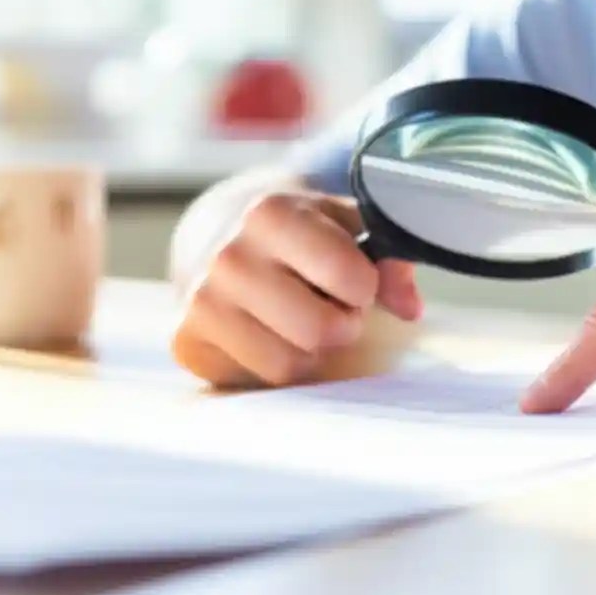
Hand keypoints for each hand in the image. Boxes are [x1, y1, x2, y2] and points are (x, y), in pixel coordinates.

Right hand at [172, 192, 422, 387]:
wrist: (219, 232)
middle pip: (322, 331)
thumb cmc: (302, 232)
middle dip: (341, 323)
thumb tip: (409, 308)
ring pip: (290, 364)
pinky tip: (267, 331)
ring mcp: (200, 302)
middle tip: (330, 304)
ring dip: (310, 349)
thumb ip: (390, 259)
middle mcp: (228, 256)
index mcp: (270, 214)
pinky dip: (276, 363)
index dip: (364, 286)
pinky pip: (258, 380)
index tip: (352, 277)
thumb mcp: (348, 224)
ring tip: (298, 315)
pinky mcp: (187, 342)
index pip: (352, 279)